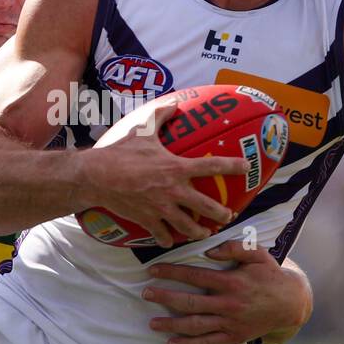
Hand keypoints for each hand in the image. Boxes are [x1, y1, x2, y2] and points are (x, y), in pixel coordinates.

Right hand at [84, 98, 249, 247]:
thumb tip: (174, 102)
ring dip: (199, 232)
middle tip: (228, 216)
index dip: (232, 165)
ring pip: (187, 226)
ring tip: (205, 234)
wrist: (97, 175)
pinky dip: (167, 239)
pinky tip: (170, 240)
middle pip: (206, 206)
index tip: (246, 166)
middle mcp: (174, 190)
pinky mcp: (147, 219)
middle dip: (221, 213)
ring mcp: (161, 207)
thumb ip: (161, 116)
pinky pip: (162, 234)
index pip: (212, 165)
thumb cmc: (121, 152)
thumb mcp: (143, 130)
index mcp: (176, 167)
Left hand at [143, 242, 309, 343]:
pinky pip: (207, 342)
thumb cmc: (270, 275)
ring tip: (152, 323)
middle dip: (164, 298)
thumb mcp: (257, 254)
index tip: (153, 271)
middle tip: (145, 294)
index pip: (195, 277)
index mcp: (231, 282)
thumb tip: (209, 250)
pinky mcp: (233, 336)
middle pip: (190, 302)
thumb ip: (234, 248)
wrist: (290, 303)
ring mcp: (230, 322)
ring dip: (171, 325)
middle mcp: (228, 304)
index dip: (172, 273)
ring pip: (195, 325)